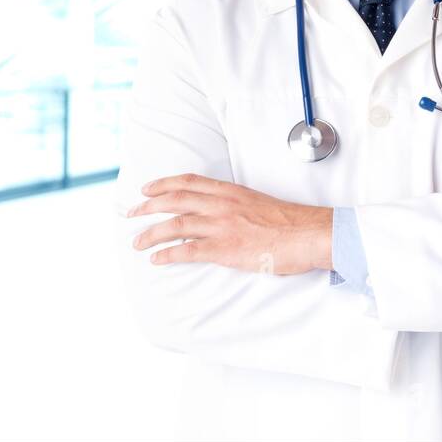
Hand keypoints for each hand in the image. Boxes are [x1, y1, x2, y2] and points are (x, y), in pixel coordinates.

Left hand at [128, 173, 332, 274]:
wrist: (309, 234)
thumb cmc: (292, 222)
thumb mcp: (261, 204)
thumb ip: (239, 206)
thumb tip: (226, 215)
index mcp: (232, 192)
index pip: (190, 182)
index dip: (164, 184)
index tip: (147, 189)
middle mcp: (223, 205)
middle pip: (175, 200)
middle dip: (148, 207)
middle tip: (132, 214)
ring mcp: (223, 226)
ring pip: (175, 225)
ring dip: (151, 234)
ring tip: (138, 242)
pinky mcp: (225, 248)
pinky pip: (187, 251)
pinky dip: (167, 254)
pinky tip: (157, 259)